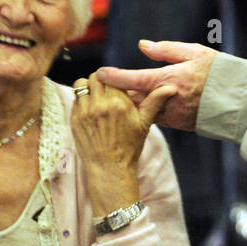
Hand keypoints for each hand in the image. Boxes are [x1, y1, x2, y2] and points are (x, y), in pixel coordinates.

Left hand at [70, 74, 175, 216]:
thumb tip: (171, 88)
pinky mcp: (74, 119)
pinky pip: (75, 99)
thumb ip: (155, 102)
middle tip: (106, 90)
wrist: (110, 168)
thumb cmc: (129, 147)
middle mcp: (100, 105)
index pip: (111, 76)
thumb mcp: (144, 124)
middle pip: (95, 77)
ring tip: (95, 97)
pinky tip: (90, 110)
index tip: (116, 85)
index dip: (114, 79)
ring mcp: (85, 112)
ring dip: (87, 87)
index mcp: (119, 103)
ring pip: (81, 85)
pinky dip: (81, 100)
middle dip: (100, 81)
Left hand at [97, 40, 216, 131]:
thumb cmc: (219, 72)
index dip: (115, 77)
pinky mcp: (178, 124)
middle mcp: (167, 100)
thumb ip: (166, 49)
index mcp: (169, 79)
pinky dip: (143, 112)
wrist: (241, 102)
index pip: (134, 79)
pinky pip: (155, 118)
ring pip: (141, 111)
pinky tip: (138, 106)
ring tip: (117, 96)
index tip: (100, 73)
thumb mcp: (195, 53)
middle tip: (103, 85)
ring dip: (128, 105)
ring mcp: (172, 115)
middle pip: (132, 98)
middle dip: (117, 93)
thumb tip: (142, 45)